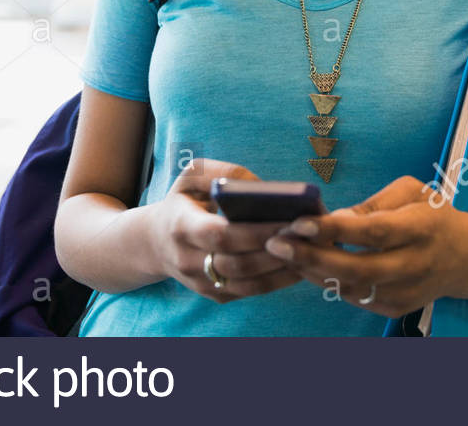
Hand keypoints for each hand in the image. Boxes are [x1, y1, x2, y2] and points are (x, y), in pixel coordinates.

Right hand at [152, 158, 303, 302]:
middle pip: (240, 263)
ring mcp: (200, 283)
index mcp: (180, 226)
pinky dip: (279, 280)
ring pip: (249, 284)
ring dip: (284, 269)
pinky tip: (301, 262)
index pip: (222, 235)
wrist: (155, 241)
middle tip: (311, 234)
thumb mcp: (192, 176)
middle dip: (278, 249)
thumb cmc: (183, 200)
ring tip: (313, 249)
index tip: (290, 219)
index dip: (257, 231)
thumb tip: (261, 187)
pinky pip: (251, 291)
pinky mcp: (215, 295)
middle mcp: (187, 261)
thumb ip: (224, 173)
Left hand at [264, 175, 467, 317]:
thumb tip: (332, 218)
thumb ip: (372, 203)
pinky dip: (328, 283)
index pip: (373, 232)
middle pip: (357, 269)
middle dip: (311, 258)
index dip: (334, 230)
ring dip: (312, 272)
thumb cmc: (432, 215)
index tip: (299, 222)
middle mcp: (415, 264)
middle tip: (276, 243)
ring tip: (283, 252)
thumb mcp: (410, 192)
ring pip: (351, 289)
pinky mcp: (398, 308)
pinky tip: (306, 266)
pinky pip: (355, 298)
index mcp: (420, 228)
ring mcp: (406, 292)